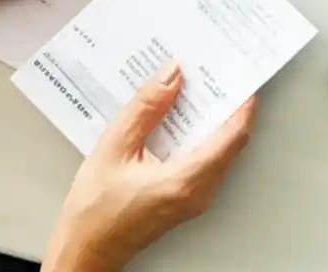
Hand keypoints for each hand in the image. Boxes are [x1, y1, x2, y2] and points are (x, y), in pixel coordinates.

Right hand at [43, 61, 256, 271]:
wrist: (85, 250)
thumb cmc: (94, 210)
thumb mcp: (114, 148)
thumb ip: (146, 109)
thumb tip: (172, 77)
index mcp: (186, 180)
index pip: (233, 136)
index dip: (242, 104)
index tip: (239, 78)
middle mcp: (198, 193)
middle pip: (230, 142)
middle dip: (226, 107)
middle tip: (214, 77)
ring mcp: (195, 199)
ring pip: (220, 153)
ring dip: (213, 123)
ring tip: (195, 92)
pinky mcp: (186, 200)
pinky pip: (206, 163)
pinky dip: (201, 139)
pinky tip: (180, 121)